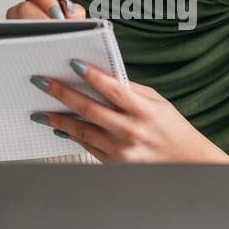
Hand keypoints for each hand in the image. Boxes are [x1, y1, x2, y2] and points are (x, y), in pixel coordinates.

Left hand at [32, 59, 228, 163]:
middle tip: (41, 82)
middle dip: (61, 94)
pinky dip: (72, 136)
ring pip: (82, 131)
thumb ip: (131, 91)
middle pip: (89, 109)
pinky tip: (59, 128)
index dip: (92, 75)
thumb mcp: (158, 103)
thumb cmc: (173, 129)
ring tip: (40, 111)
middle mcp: (130, 130)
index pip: (113, 89)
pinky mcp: (114, 163)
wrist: (188, 165)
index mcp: (143, 110)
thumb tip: (102, 78)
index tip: (73, 63)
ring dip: (58, 119)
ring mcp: (121, 150)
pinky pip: (87, 147)